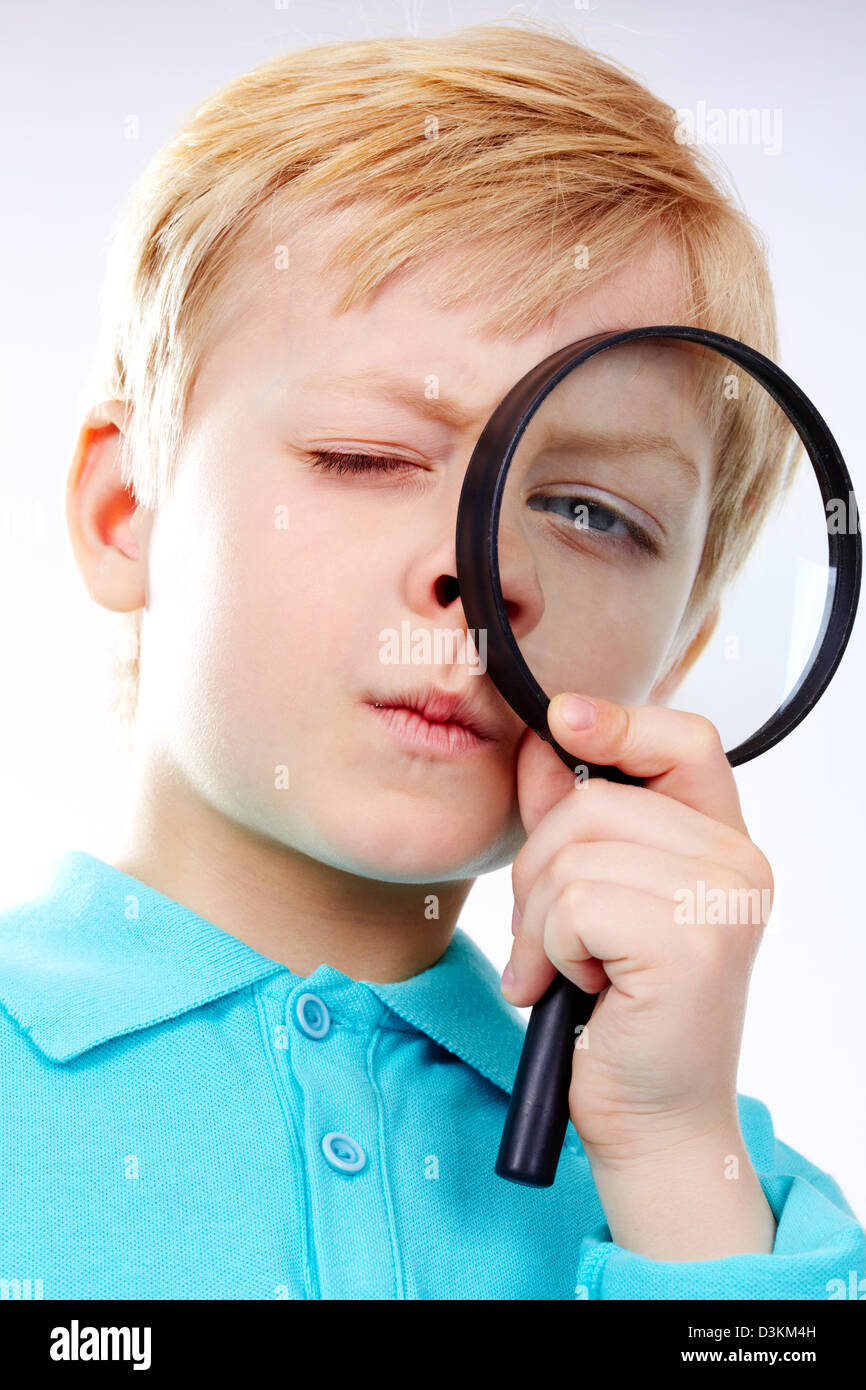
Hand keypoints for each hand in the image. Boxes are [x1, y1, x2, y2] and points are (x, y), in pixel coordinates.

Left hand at [504, 692, 773, 1172]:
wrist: (651, 1123)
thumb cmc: (619, 1015)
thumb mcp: (593, 898)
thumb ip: (573, 816)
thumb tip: (546, 736)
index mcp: (724, 845)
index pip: (685, 739)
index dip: (619, 720)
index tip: (561, 720)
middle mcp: (739, 865)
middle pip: (593, 801)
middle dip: (537, 867)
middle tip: (541, 935)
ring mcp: (722, 902)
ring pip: (574, 854)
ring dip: (536, 921)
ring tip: (557, 970)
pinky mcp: (692, 944)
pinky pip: (574, 904)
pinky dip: (547, 950)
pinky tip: (570, 991)